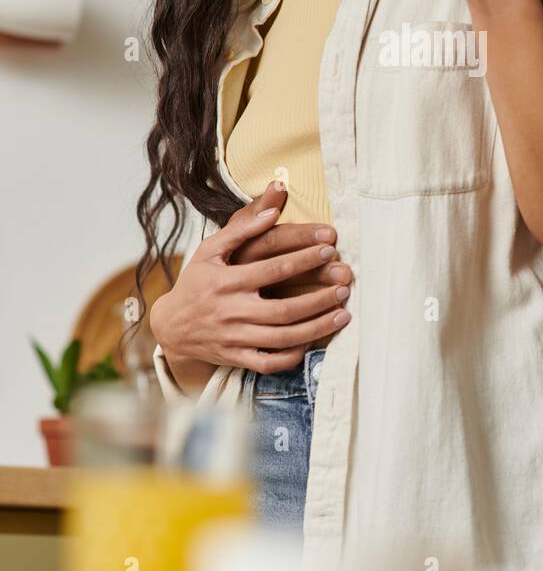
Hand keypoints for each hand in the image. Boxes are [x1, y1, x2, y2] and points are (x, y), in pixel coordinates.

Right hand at [150, 183, 352, 376]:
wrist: (169, 327)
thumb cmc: (195, 282)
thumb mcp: (210, 249)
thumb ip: (242, 228)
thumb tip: (274, 208)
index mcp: (227, 281)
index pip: (273, 268)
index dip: (304, 258)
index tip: (329, 249)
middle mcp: (232, 311)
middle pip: (284, 308)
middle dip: (319, 297)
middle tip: (345, 285)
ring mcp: (234, 338)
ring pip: (283, 338)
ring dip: (317, 327)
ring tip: (343, 314)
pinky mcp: (236, 358)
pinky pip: (270, 363)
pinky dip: (294, 355)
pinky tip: (314, 340)